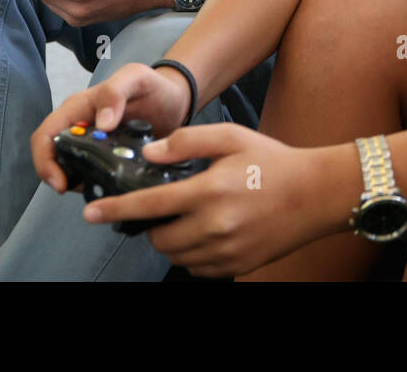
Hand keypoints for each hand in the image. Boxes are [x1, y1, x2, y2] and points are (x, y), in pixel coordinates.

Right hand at [31, 62, 194, 193]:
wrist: (175, 101)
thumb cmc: (153, 86)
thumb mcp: (136, 78)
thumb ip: (116, 92)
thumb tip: (101, 125)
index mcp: (78, 108)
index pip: (45, 134)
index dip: (44, 159)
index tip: (60, 183)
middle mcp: (79, 128)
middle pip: (52, 156)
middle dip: (57, 176)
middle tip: (79, 190)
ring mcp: (92, 145)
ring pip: (70, 169)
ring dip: (76, 183)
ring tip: (99, 191)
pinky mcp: (106, 159)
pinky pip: (91, 175)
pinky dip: (94, 185)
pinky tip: (111, 191)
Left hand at [82, 124, 352, 277]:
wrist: (317, 194)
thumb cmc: (273, 161)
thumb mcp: (231, 137)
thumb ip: (186, 142)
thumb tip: (150, 152)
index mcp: (209, 191)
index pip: (149, 204)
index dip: (116, 209)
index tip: (90, 214)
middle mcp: (214, 226)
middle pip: (158, 237)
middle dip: (149, 225)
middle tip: (161, 208)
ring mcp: (226, 251)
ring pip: (176, 256)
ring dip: (170, 240)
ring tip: (186, 219)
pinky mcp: (236, 267)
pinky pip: (198, 268)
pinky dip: (192, 254)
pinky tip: (206, 232)